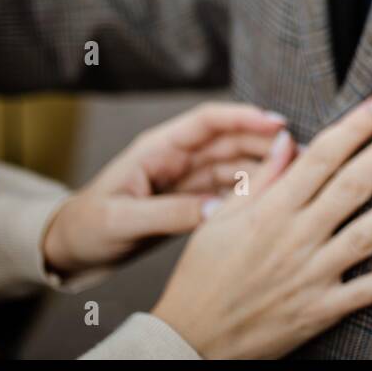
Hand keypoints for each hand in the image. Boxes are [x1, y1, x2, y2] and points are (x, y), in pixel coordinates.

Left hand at [42, 103, 286, 278]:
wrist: (69, 252)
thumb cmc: (86, 229)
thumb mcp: (122, 221)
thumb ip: (170, 213)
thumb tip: (218, 211)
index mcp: (157, 149)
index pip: (209, 122)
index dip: (245, 117)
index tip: (278, 123)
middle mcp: (177, 158)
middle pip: (231, 140)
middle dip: (266, 142)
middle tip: (302, 152)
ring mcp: (187, 179)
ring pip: (235, 165)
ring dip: (265, 166)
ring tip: (298, 174)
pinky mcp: (192, 201)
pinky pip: (229, 190)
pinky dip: (252, 191)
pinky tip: (274, 196)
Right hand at [151, 94, 371, 358]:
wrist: (190, 342)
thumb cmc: (202, 277)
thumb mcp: (220, 220)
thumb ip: (261, 178)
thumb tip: (289, 138)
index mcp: (270, 212)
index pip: (321, 158)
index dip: (355, 127)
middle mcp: (294, 240)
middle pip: (351, 187)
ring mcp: (310, 277)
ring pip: (366, 235)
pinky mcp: (320, 311)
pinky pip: (366, 293)